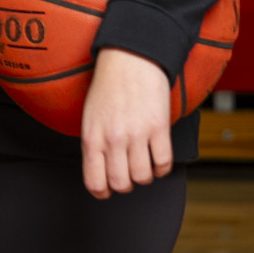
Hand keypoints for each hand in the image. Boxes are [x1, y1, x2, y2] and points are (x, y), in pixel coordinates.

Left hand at [80, 47, 173, 198]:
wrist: (130, 61)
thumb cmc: (107, 88)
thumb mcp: (90, 118)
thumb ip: (94, 145)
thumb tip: (100, 171)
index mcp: (92, 137)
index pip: (94, 181)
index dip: (102, 191)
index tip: (107, 190)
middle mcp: (113, 139)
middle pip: (121, 184)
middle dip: (126, 184)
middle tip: (128, 174)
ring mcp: (136, 135)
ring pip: (144, 177)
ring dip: (145, 176)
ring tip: (143, 163)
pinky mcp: (159, 128)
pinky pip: (164, 163)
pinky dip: (162, 167)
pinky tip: (157, 158)